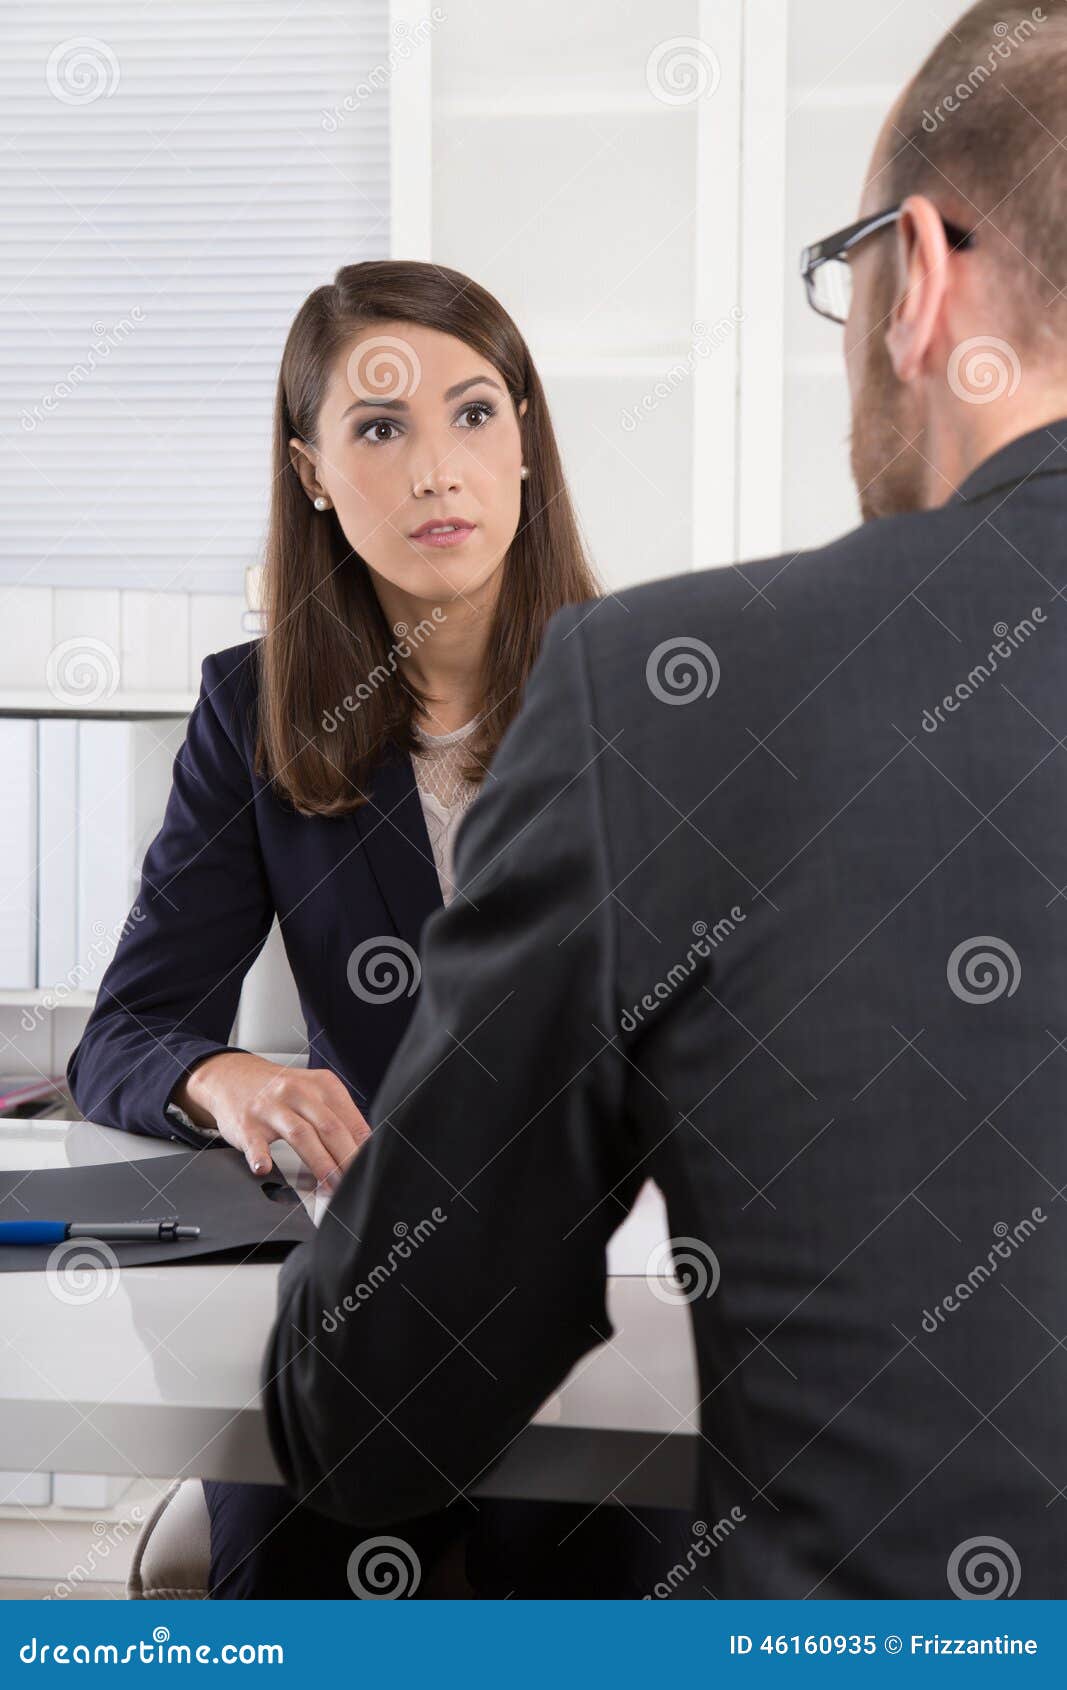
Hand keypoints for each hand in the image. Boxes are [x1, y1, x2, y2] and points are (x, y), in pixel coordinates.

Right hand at [172, 1052, 369, 1193]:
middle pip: (330, 1128)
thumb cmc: (281, 1092)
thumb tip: (365, 1148)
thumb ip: (339, 1117)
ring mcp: (271, 1108)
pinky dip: (260, 1156)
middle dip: (346, 1159)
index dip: (361, 1148)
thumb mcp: (314, 1093)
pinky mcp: (247, 1124)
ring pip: (301, 1135)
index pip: (350, 1119)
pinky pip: (255, 1142)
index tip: (368, 1170)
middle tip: (354, 1184)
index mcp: (322, 1085)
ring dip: (320, 1164)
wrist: (233, 1077)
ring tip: (331, 1187)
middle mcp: (298, 1092)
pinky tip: (265, 1169)